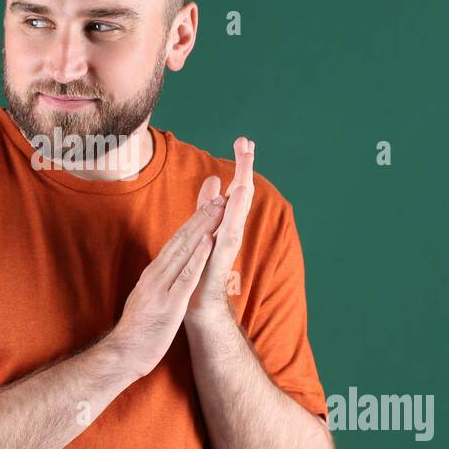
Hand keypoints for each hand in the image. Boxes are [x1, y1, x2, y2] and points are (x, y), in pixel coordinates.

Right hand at [107, 193, 227, 378]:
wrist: (121, 355)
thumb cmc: (137, 331)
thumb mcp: (146, 299)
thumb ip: (157, 283)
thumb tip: (166, 272)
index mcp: (152, 274)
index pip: (175, 243)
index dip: (192, 223)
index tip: (208, 207)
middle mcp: (155, 276)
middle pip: (180, 240)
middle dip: (200, 218)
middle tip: (218, 198)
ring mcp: (162, 289)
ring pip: (184, 252)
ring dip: (202, 229)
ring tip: (217, 210)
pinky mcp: (169, 305)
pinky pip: (186, 278)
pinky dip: (197, 258)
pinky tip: (208, 243)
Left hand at [186, 135, 255, 325]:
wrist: (200, 308)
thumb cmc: (202, 271)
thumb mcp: (204, 230)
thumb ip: (208, 206)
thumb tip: (215, 179)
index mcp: (225, 223)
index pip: (236, 189)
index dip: (241, 165)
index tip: (243, 140)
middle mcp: (230, 232)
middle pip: (241, 196)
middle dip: (245, 169)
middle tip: (248, 144)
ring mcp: (226, 248)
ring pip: (237, 214)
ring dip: (241, 192)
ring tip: (244, 169)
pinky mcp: (219, 264)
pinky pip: (225, 240)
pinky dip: (229, 222)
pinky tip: (231, 205)